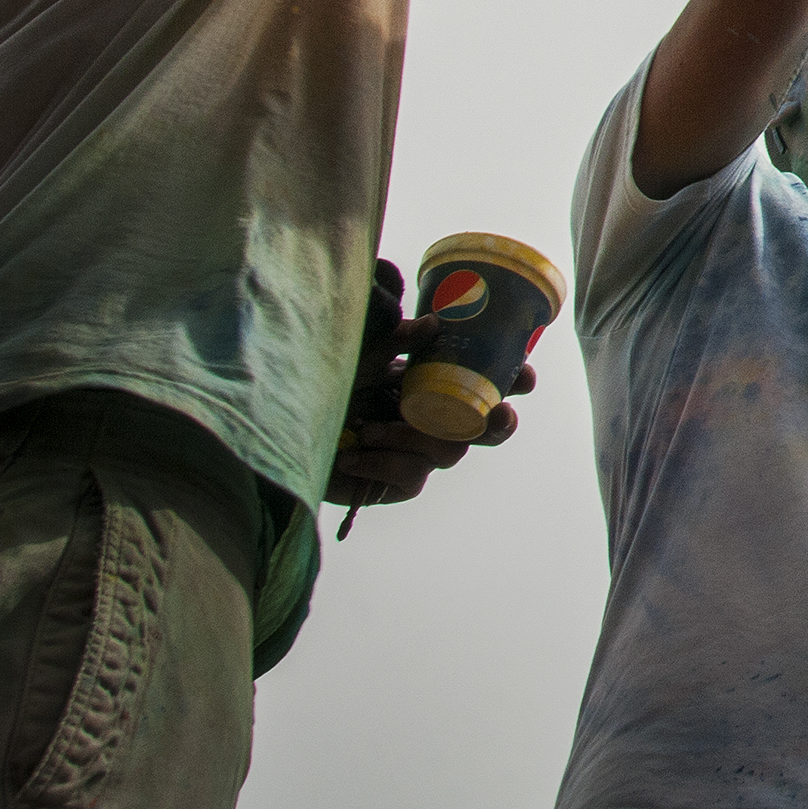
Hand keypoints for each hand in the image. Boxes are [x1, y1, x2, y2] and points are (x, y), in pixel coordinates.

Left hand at [323, 311, 533, 510]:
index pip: (486, 382)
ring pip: (450, 453)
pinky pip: (414, 477)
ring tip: (368, 429)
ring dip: (412, 439)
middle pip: (486, 429)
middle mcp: (432, 419)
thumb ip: (394, 339)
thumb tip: (433, 324)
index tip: (524, 377)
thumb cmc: (322, 386)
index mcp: (433, 382)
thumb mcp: (359, 354)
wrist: (283, 428)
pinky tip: (354, 453)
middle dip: (499, 423)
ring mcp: (418, 453)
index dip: (513, 381)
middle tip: (497, 415)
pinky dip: (385, 463)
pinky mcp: (398, 484)